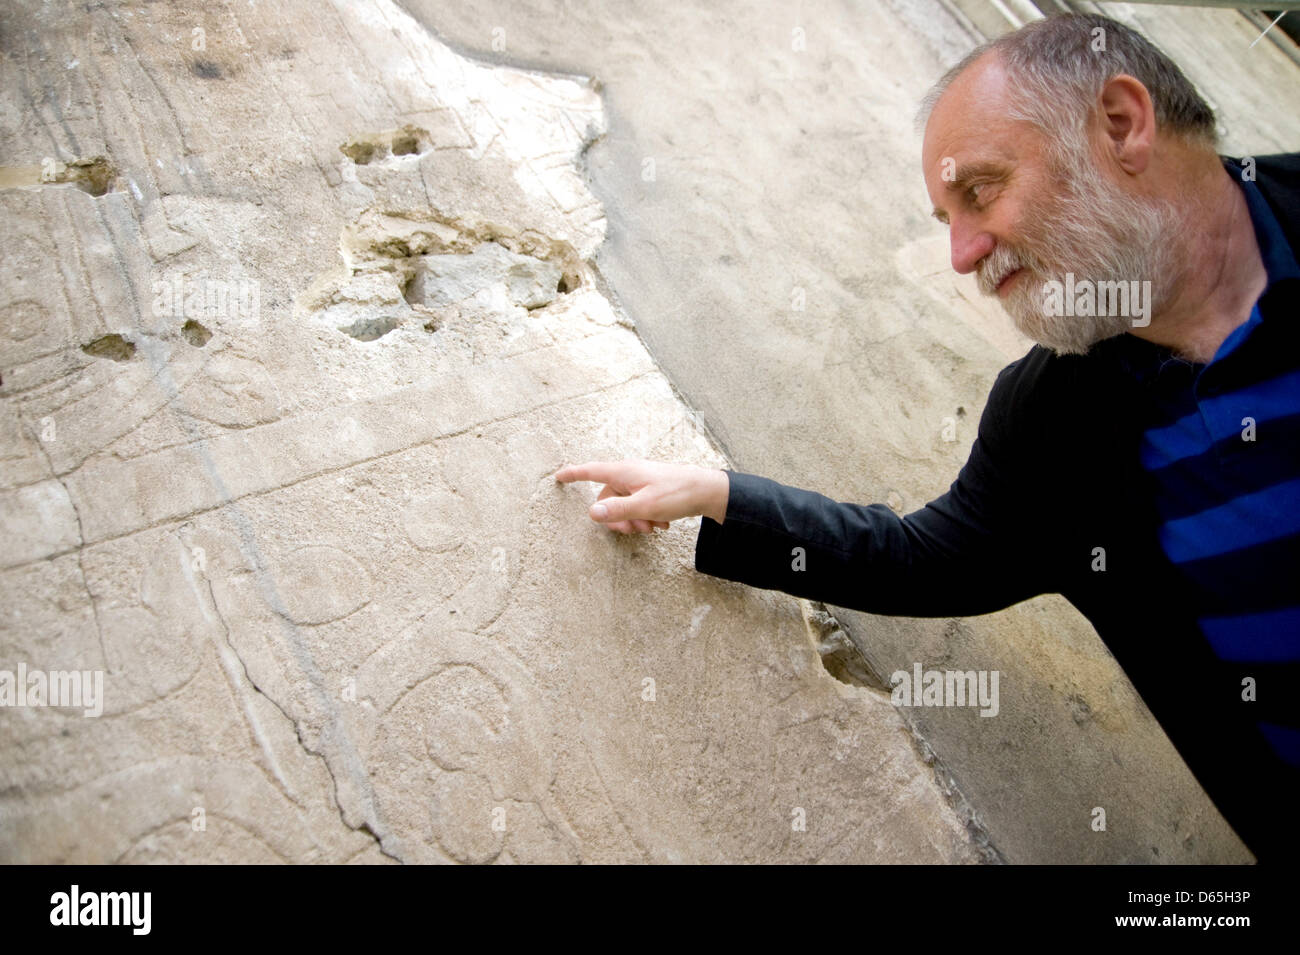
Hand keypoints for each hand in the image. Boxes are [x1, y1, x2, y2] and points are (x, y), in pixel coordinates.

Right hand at [554, 459, 728, 533]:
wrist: (708, 491)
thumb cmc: (677, 493)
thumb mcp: (644, 506)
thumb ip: (617, 510)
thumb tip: (591, 513)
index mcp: (624, 473)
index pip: (591, 471)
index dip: (573, 474)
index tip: (557, 476)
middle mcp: (630, 475)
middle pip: (608, 499)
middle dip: (618, 518)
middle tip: (636, 529)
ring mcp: (641, 483)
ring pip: (624, 506)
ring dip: (635, 520)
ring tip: (654, 526)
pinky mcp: (651, 491)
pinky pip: (638, 507)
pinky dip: (646, 517)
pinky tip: (662, 523)